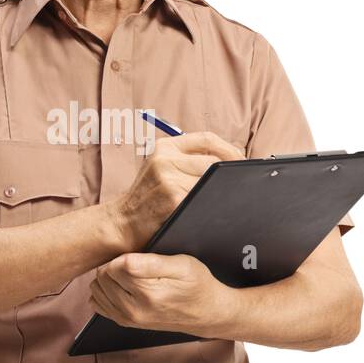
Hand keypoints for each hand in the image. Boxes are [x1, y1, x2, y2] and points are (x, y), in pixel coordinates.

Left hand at [88, 252, 236, 336]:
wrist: (206, 313)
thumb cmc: (197, 284)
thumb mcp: (183, 265)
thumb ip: (152, 262)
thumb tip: (124, 261)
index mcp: (149, 292)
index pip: (114, 265)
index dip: (124, 255)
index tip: (140, 256)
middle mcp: (134, 309)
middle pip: (103, 276)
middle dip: (114, 265)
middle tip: (135, 263)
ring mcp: (128, 319)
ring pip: (97, 288)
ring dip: (108, 278)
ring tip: (128, 274)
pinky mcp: (125, 322)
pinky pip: (98, 303)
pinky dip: (105, 292)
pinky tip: (121, 286)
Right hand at [104, 131, 243, 250]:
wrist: (120, 223)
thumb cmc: (145, 199)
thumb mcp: (159, 168)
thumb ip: (187, 161)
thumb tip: (230, 163)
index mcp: (164, 147)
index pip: (206, 139)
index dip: (229, 149)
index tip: (242, 161)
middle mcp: (165, 159)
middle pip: (213, 161)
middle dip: (230, 175)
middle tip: (242, 186)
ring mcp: (169, 180)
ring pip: (211, 182)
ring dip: (224, 193)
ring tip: (232, 200)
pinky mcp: (174, 200)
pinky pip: (205, 201)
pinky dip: (215, 206)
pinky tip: (219, 213)